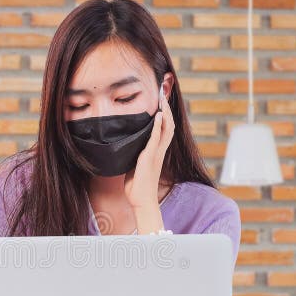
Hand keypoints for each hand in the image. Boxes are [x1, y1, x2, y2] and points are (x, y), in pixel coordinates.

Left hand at [124, 89, 174, 209]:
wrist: (142, 201)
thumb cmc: (138, 187)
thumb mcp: (135, 166)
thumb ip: (135, 156)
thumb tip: (126, 147)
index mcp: (157, 153)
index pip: (165, 130)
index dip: (166, 115)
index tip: (163, 102)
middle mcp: (160, 151)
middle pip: (169, 125)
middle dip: (167, 109)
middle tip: (164, 94)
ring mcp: (156, 154)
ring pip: (166, 129)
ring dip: (165, 113)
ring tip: (163, 99)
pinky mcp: (149, 158)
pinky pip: (155, 138)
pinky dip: (157, 126)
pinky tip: (158, 115)